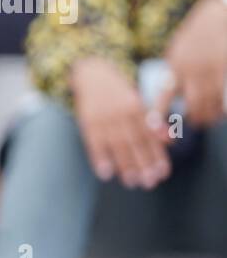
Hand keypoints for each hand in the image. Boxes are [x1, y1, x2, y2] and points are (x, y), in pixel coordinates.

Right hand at [70, 56, 170, 188]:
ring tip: (131, 182)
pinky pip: (94, 144)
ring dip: (124, 165)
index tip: (162, 173)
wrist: (93, 74)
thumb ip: (153, 122)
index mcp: (137, 108)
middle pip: (134, 143)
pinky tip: (105, 173)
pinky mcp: (87, 122)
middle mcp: (122, 114)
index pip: (149, 136)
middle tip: (149, 183)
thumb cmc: (119, 93)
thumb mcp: (138, 103)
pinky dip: (99, 159)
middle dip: (143, 164)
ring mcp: (104, 119)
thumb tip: (170, 141)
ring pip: (116, 145)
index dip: (157, 155)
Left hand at [155, 0, 226, 128]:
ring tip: (210, 118)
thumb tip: (168, 95)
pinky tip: (223, 110)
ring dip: (211, 115)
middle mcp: (194, 70)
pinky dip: (224, 107)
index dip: (160, 115)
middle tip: (195, 123)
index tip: (156, 128)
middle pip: (192, 105)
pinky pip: (226, 96)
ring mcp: (214, 70)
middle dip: (194, 119)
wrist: (220, 13)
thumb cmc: (197, 33)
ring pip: (212, 103)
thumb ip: (174, 71)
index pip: (164, 96)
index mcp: (176, 66)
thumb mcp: (178, 50)